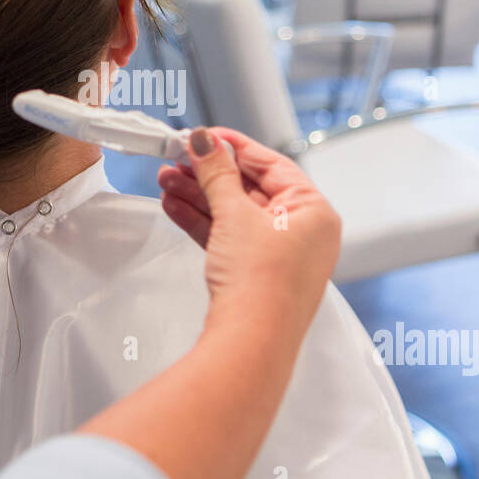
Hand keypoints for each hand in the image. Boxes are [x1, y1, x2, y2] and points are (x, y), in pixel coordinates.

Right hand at [157, 127, 340, 343]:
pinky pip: (229, 238)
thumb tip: (204, 142)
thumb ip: (217, 174)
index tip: (204, 135)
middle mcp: (303, 231)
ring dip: (199, 196)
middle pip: (250, 189)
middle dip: (209, 174)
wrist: (250, 343)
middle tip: (177, 158)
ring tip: (165, 180)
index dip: (234, 146)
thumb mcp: (235, 215)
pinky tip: (174, 206)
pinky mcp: (256, 275)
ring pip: (235, 214)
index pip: (272, 164)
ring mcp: (279, 255)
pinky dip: (203, 222)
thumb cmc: (261, 283)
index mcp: (314, 210)